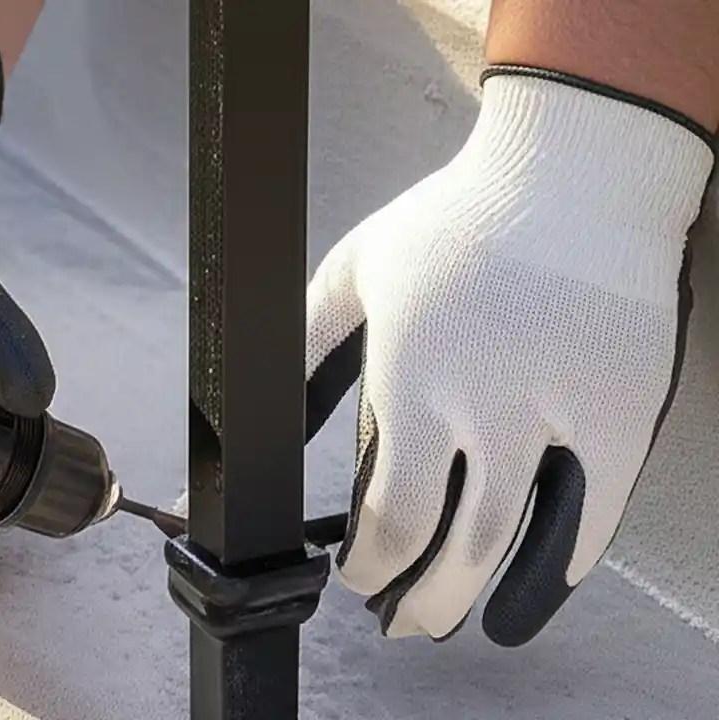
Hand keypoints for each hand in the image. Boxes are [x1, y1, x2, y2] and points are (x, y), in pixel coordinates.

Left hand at [305, 71, 712, 644]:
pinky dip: (561, 567)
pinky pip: (596, 515)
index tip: (358, 575)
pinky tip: (534, 591)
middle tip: (400, 619)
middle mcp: (486, 407)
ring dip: (479, 598)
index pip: (389, 516)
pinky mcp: (623, 412)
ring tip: (459, 622)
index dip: (370, 566)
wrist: (576, 173)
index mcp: (412, 376)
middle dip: (417, 601)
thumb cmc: (456, 219)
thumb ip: (304, 351)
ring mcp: (561, 413)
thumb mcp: (354, 274)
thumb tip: (264, 418)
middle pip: (451, 549)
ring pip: (518, 545)